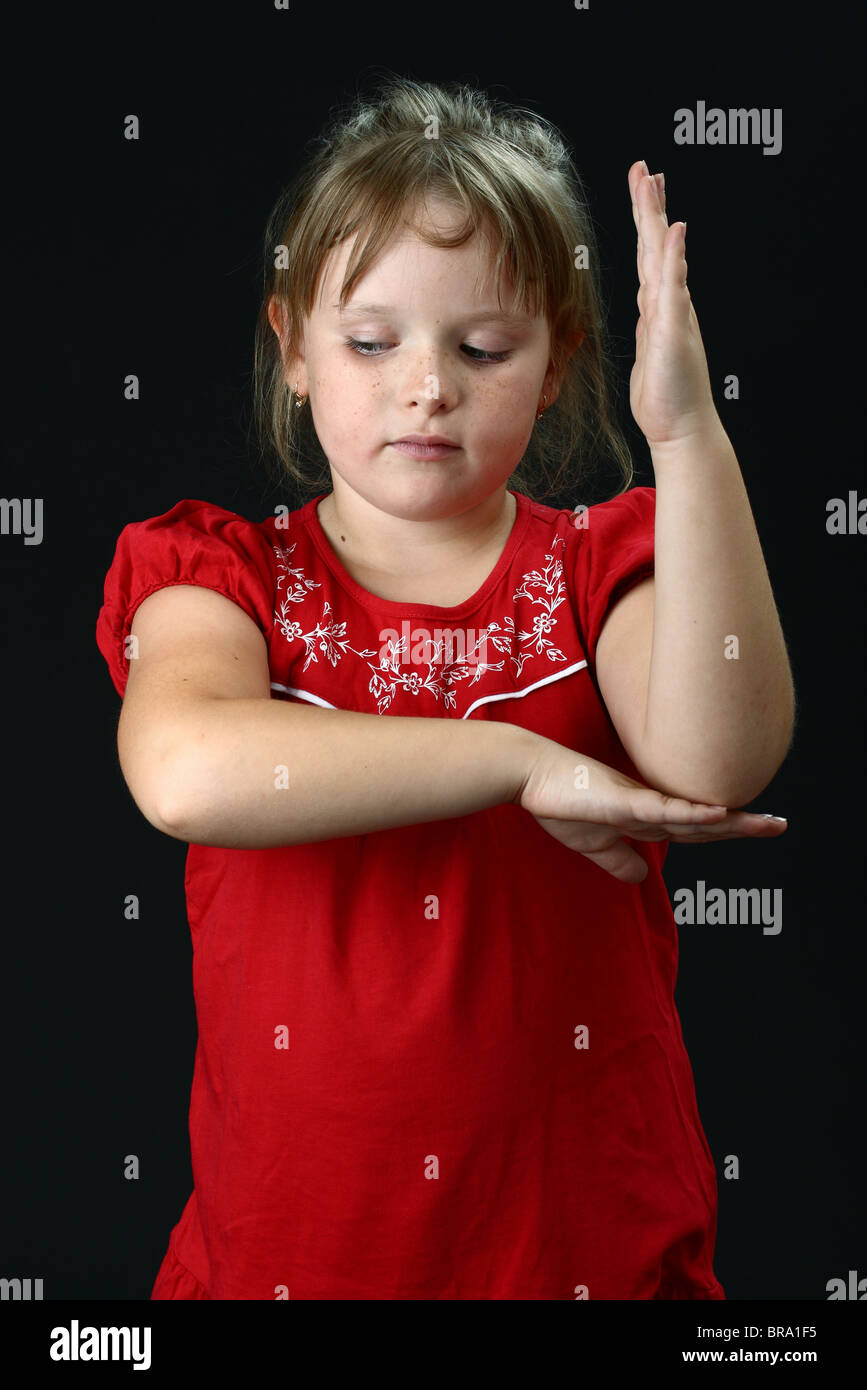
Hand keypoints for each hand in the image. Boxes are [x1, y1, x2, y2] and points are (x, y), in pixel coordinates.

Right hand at [515, 737, 786, 883]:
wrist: (531, 774)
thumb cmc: (559, 802)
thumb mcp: (593, 843)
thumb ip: (619, 860)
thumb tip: (644, 877)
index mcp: (646, 815)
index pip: (694, 827)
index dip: (726, 829)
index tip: (758, 828)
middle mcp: (651, 805)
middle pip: (704, 819)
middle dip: (743, 824)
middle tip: (780, 825)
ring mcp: (639, 801)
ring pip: (692, 814)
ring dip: (730, 819)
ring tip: (764, 822)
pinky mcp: (622, 800)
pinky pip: (662, 808)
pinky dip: (692, 811)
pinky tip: (717, 812)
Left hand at [627, 160, 718, 447]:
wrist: (681, 427)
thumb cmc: (664, 397)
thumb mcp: (648, 353)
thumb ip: (650, 325)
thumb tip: (646, 309)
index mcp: (658, 308)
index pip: (649, 256)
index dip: (644, 223)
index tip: (642, 188)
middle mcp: (668, 304)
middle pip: (656, 246)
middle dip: (649, 206)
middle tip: (644, 169)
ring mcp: (673, 314)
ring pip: (663, 256)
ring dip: (657, 219)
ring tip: (653, 183)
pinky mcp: (674, 329)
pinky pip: (673, 286)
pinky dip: (674, 257)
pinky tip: (674, 232)